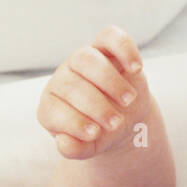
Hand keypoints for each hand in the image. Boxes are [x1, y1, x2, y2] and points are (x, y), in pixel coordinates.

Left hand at [37, 25, 148, 159]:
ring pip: (86, 58)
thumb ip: (75, 149)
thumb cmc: (102, 133)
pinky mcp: (104, 47)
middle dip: (96, 106)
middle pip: (72, 85)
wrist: (123, 118)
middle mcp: (61, 80)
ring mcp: (81, 61)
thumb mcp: (89, 147)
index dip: (73, 122)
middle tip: (116, 123)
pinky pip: (110, 36)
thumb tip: (64, 143)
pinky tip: (136, 68)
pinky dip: (124, 49)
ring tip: (128, 100)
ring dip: (109, 80)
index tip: (95, 134)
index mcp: (50, 106)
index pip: (54, 110)